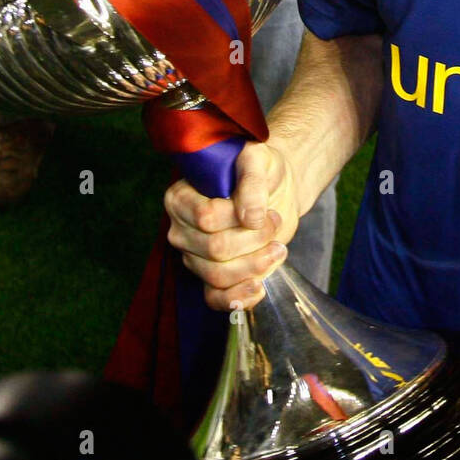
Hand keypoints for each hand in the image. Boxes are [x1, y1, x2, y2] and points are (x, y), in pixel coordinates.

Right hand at [163, 142, 299, 310]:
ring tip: (278, 248)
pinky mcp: (210, 277)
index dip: (240, 218)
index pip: (207, 218)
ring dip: (255, 265)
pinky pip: (215, 299)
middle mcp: (181, 230)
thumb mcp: (259, 161)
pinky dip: (238, 299)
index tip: (265, 211)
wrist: (274, 190)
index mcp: (181, 198)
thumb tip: (250, 218)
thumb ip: (252, 182)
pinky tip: (260, 287)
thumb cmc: (261, 171)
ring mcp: (193, 257)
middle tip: (276, 223)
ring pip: (218, 275)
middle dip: (254, 240)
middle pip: (215, 249)